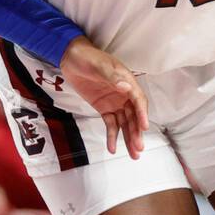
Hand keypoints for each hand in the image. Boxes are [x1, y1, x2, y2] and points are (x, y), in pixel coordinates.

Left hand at [60, 37, 149, 159]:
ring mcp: (115, 102)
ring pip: (125, 123)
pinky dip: (112, 136)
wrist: (71, 59)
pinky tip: (112, 148)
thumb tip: (126, 87)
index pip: (138, 100)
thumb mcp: (100, 66)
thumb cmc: (88, 58)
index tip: (144, 127)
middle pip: (134, 115)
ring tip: (134, 155)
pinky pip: (111, 124)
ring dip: (128, 138)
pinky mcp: (104, 108)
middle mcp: (124, 94)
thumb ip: (113, 77)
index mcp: (127, 81)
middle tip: (139, 148)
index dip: (142, 114)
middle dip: (136, 132)